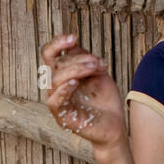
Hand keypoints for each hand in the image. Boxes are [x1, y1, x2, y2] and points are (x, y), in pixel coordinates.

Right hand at [40, 34, 124, 157]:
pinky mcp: (62, 116)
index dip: (57, 43)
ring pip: (55, 79)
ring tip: (96, 68)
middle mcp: (56, 86)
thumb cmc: (104, 99)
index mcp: (62, 74)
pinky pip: (54, 101)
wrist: (115, 124)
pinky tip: (75, 83)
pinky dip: (63, 89)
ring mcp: (58, 101)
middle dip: (78, 59)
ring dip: (76, 70)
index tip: (73, 38)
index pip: (49, 55)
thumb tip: (73, 45)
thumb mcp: (97, 72)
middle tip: (98, 62)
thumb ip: (84, 59)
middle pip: (55, 64)